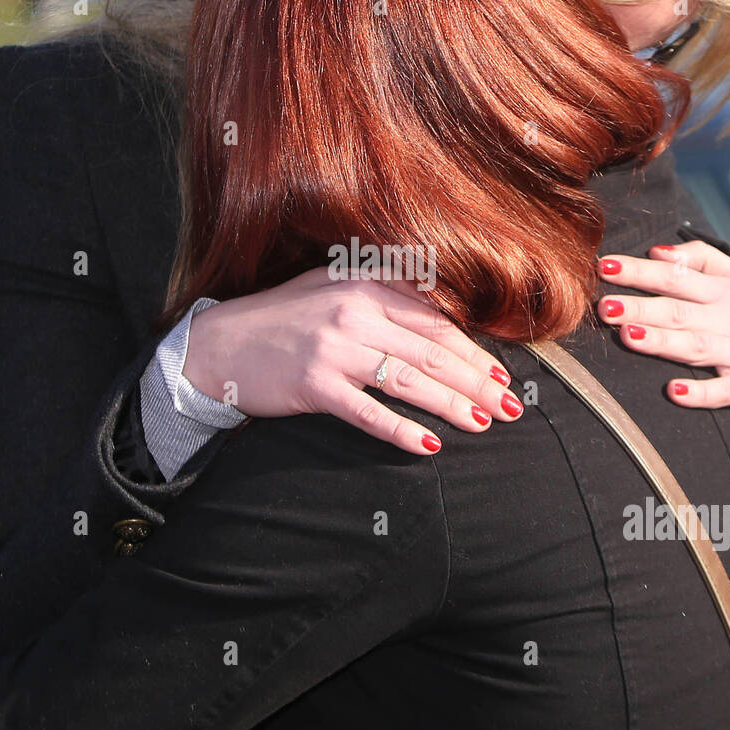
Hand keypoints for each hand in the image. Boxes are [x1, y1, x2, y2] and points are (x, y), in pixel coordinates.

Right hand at [183, 267, 522, 454]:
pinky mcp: (313, 385)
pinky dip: (402, 429)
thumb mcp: (332, 287)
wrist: (220, 343)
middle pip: (432, 351)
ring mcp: (333, 349)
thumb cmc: (282, 318)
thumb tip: (442, 315)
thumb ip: (383, 293)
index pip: (434, 320)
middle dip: (476, 381)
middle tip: (509, 406)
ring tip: (483, 423)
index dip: (473, 350)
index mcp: (365, 285)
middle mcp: (353, 313)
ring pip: (409, 379)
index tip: (500, 374)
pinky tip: (429, 444)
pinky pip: (368, 412)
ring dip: (452, 405)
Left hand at [595, 241, 729, 424]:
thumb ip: (705, 262)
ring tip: (628, 336)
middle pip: (680, 310)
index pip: (677, 275)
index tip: (605, 265)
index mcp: (728, 290)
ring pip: (697, 346)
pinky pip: (725, 391)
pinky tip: (674, 392)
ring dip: (662, 341)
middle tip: (603, 305)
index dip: (641, 270)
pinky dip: (701, 392)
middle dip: (641, 306)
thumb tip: (659, 250)